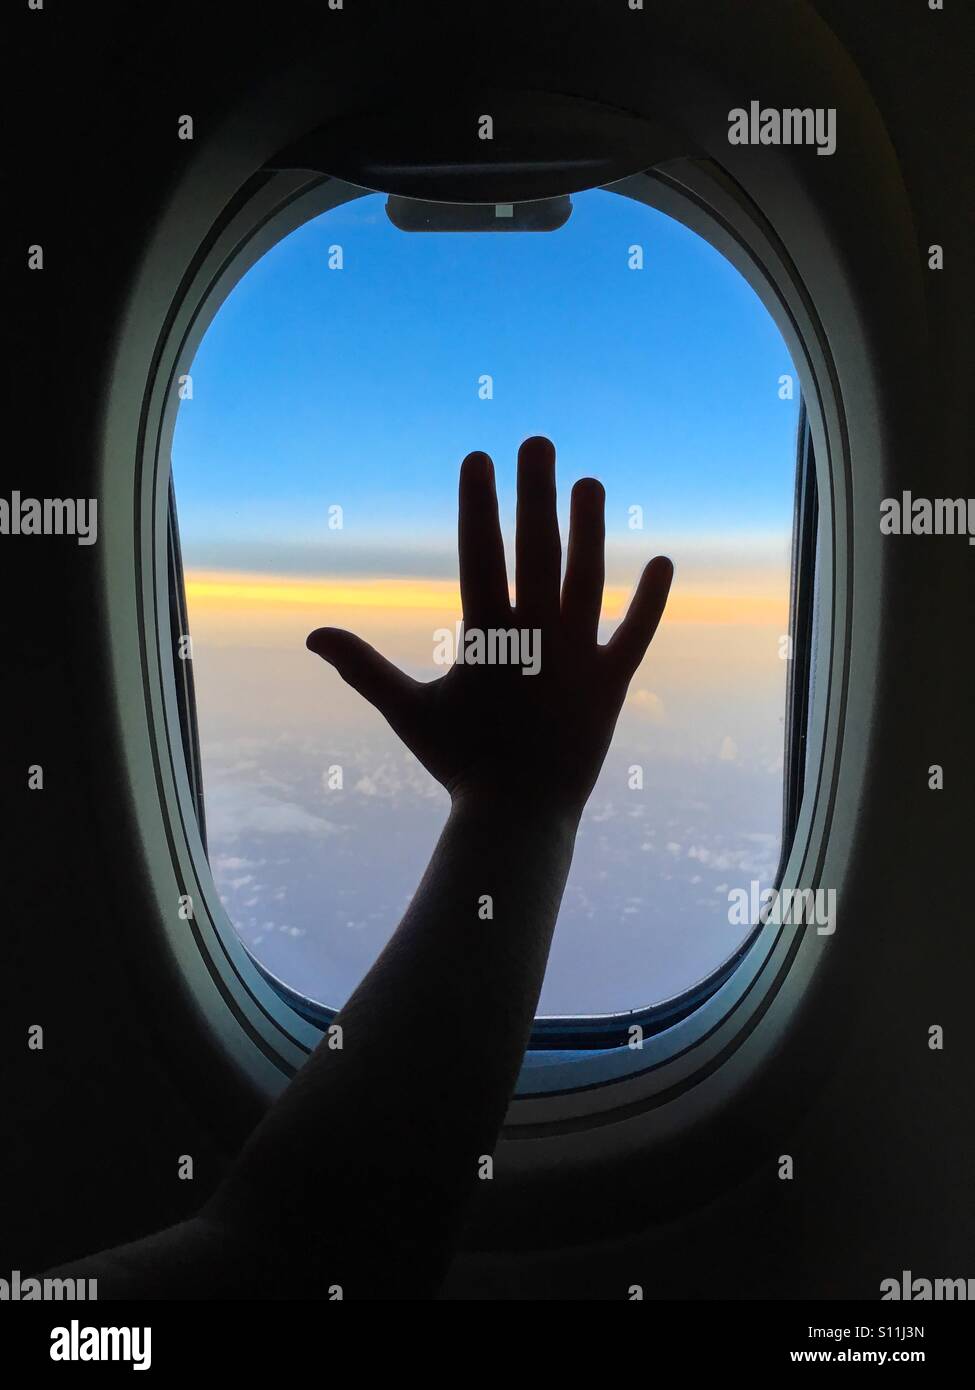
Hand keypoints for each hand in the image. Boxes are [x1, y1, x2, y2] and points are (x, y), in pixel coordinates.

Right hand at [307, 436, 672, 821]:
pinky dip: (652, 599)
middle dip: (536, 492)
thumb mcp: (406, 712)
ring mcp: (579, 656)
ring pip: (589, 578)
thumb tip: (312, 635)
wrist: (519, 817)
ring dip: (590, 527)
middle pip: (538, 549)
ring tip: (589, 483)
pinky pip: (638, 632)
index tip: (479, 457)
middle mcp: (537, 636)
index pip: (481, 553)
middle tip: (537, 442)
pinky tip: (663, 561)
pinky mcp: (612, 682)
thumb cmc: (459, 764)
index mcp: (488, 637)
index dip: (479, 502)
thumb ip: (362, 667)